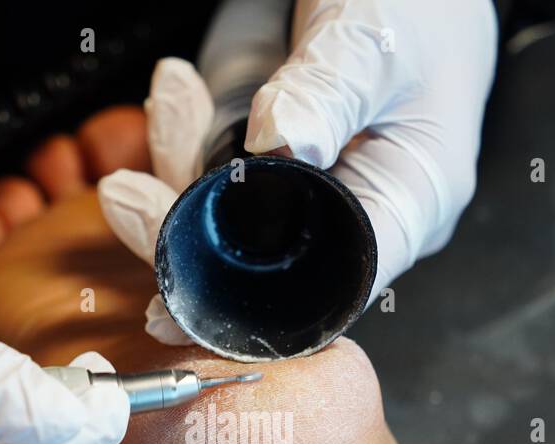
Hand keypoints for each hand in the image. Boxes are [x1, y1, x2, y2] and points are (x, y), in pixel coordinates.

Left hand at [98, 0, 499, 343]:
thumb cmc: (426, 7)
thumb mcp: (373, 46)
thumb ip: (328, 93)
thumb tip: (276, 141)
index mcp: (407, 205)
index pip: (320, 290)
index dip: (243, 302)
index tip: (176, 285)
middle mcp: (359, 208)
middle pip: (260, 255)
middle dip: (188, 225)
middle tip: (128, 196)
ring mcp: (319, 181)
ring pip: (230, 208)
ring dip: (181, 162)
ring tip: (165, 103)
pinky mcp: (285, 151)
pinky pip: (224, 163)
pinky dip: (192, 132)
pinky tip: (176, 93)